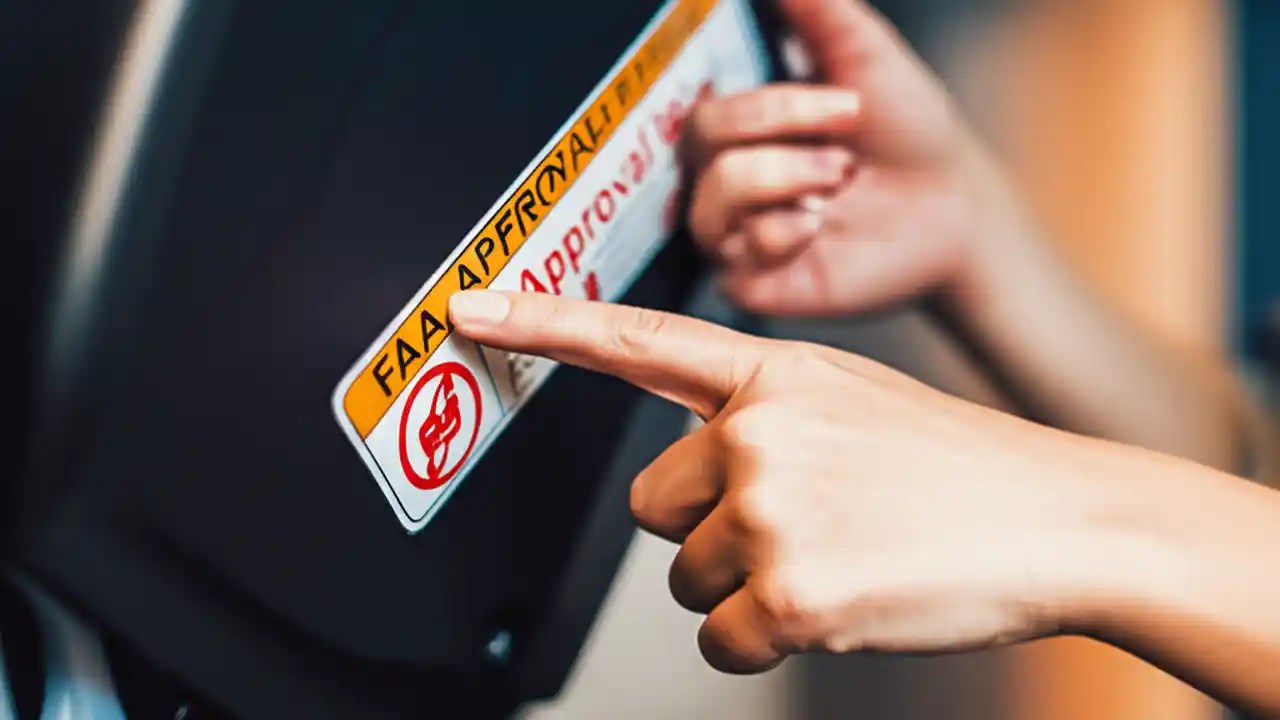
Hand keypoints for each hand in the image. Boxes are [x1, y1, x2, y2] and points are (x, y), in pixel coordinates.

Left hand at [450, 291, 1154, 672]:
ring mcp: (770, 511)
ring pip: (686, 578)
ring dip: (743, 585)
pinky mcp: (786, 594)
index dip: (542, 322)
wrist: (1055, 522)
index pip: (638, 341)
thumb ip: (760, 412)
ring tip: (834, 558)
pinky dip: (762, 642)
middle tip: (798, 527)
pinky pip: (718, 641)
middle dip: (706, 529)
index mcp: (773, 374)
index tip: (466, 310)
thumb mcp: (852, 400)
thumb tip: (690, 464)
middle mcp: (758, 431)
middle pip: (653, 508)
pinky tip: (838, 605)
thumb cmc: (956, 469)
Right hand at [683, 0, 993, 315]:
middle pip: (697, 151)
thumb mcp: (864, 53)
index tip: (849, 105)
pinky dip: (779, 237)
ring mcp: (739, 236)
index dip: (771, 107)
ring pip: (708, 210)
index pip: (705, 113)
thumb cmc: (908, 132)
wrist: (956, 204)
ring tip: (837, 189)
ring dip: (783, 185)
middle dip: (779, 141)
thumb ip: (816, 10)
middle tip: (846, 154)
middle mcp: (729, 180)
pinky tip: (818, 230)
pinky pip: (733, 265)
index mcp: (742, 129)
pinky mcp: (757, 285)